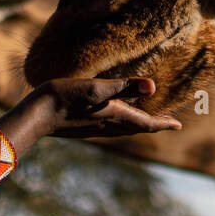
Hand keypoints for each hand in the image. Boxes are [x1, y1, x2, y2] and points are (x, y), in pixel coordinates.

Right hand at [39, 77, 182, 138]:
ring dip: (139, 125)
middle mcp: (107, 125)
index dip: (163, 123)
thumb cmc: (65, 98)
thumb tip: (154, 86)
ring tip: (147, 120)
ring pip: (124, 129)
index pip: (146, 123)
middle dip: (154, 125)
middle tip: (168, 123)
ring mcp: (95, 128)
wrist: (35, 116)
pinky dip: (123, 123)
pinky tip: (115, 117)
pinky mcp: (84, 126)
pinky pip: (112, 127)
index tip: (178, 125)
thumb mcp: (96, 87)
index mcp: (114, 116)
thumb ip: (124, 87)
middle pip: (137, 128)